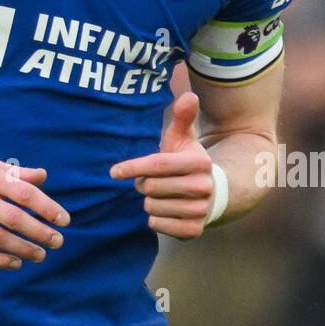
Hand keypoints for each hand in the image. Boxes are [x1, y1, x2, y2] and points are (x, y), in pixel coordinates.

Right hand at [0, 153, 69, 269]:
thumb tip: (43, 177)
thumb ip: (14, 173)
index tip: (64, 220)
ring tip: (40, 254)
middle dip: (39, 232)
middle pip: (13, 218)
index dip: (47, 207)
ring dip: (23, 249)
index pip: (23, 193)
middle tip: (57, 241)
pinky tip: (15, 262)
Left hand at [110, 91, 213, 239]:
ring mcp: (200, 210)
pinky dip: (154, 218)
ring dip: (148, 201)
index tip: (114, 172)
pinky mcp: (194, 230)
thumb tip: (189, 95)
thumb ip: (183, 117)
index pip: (157, 165)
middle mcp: (204, 187)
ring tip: (159, 195)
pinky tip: (164, 210)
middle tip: (149, 182)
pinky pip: (157, 225)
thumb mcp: (183, 138)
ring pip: (152, 207)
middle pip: (151, 187)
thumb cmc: (185, 162)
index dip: (133, 167)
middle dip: (143, 184)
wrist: (210, 194)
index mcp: (200, 162)